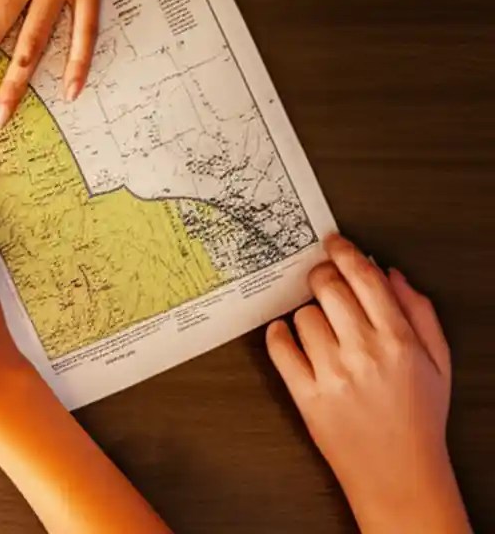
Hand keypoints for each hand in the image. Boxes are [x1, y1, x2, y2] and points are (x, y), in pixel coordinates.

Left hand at [266, 236, 470, 533]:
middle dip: (322, 278)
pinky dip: (278, 337)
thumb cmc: (419, 417)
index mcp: (399, 340)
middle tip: (322, 282)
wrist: (399, 473)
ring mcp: (333, 374)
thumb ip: (419, 313)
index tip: (333, 244)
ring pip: (302, 316)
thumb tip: (391, 274)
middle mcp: (364, 353)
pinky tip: (288, 338)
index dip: (345, 253)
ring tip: (320, 330)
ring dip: (307, 316)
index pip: (364, 278)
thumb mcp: (438, 362)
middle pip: (327, 288)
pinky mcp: (306, 394)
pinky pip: (279, 348)